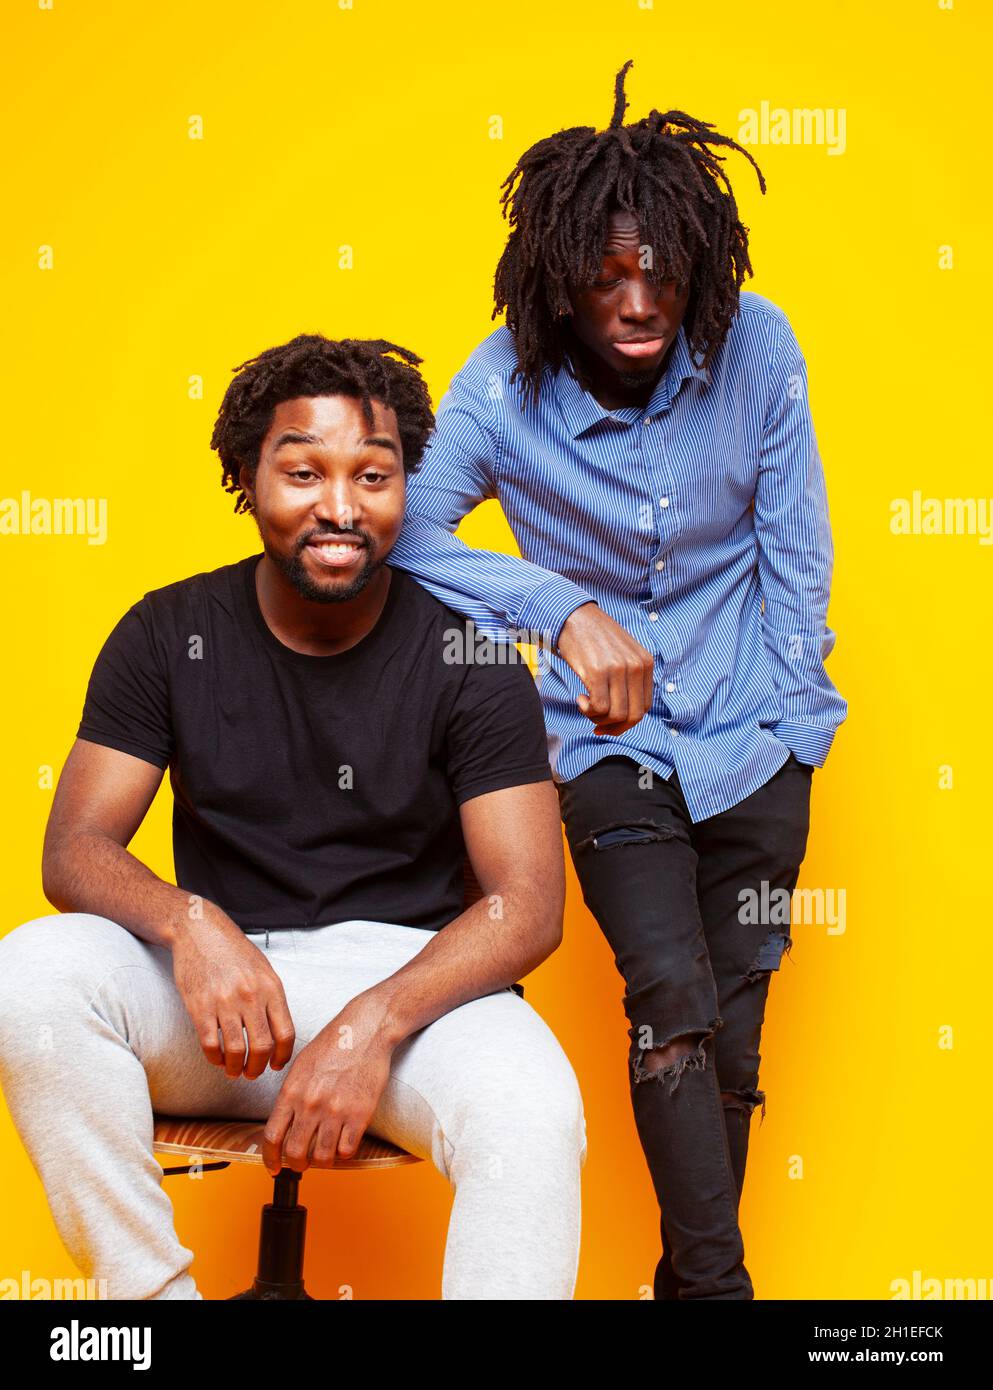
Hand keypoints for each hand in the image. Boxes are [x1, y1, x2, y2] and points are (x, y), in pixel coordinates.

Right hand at [170, 908, 295, 1079]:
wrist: (200, 932)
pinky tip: (217, 1059)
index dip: (282, 1056)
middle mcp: (251, 996)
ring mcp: (224, 1002)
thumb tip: (279, 1033)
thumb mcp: (263, 970)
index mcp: (271, 987)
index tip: (276, 1065)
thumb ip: (272, 999)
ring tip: (235, 1071)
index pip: (285, 1033)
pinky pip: (210, 1044)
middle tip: (253, 1074)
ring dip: (236, 1068)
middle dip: (259, 1068)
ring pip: (236, 1050)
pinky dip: (215, 1058)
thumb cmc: (234, 952)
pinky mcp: (199, 1007)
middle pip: (263, 1047)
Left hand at [262, 1000, 393, 1175]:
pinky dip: (344, 1153)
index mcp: (291, 1091)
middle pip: (295, 1152)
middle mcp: (310, 1104)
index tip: (274, 1167)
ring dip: (322, 1162)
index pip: (272, 1136)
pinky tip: (344, 1143)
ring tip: (325, 1156)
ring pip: (323, 1157)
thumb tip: (284, 1122)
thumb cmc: (333, 1044)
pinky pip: (347, 1150)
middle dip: (297, 1165)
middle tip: (302, 1165)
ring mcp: (335, 1111)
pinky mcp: (360, 1114)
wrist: (365, 1030)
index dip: (270, 1158)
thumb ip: (290, 1095)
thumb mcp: (300, 1066)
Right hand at [556, 602, 654, 735]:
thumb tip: (625, 711)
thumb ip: (630, 677)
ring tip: (586, 706)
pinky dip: (588, 711)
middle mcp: (636, 666)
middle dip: (614, 727)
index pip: (645, 707)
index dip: (627, 723)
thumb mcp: (623, 653)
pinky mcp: (598, 672)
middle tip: (597, 725)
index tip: (610, 724)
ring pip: (616, 715)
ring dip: (598, 719)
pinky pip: (599, 707)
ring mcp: (618, 669)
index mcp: (645, 662)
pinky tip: (580, 698)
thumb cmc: (594, 636)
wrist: (572, 615)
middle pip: (633, 716)